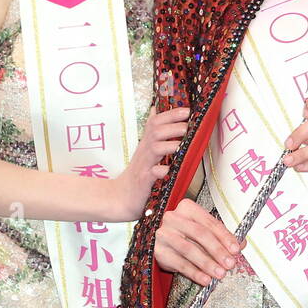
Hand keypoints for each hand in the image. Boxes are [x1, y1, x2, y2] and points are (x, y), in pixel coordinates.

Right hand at [107, 105, 185, 220]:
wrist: (120, 198)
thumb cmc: (139, 174)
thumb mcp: (145, 151)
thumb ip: (153, 133)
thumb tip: (156, 109)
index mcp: (147, 143)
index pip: (156, 122)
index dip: (170, 114)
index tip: (187, 110)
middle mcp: (145, 151)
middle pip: (156, 132)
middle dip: (173, 126)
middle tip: (187, 126)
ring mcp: (144, 166)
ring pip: (155, 149)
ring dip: (169, 145)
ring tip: (181, 145)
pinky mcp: (144, 182)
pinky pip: (152, 173)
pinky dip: (160, 170)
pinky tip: (168, 169)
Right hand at [155, 197, 240, 285]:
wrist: (157, 243)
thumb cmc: (185, 235)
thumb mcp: (202, 231)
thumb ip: (221, 236)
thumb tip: (241, 245)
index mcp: (187, 208)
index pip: (210, 222)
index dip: (225, 236)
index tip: (236, 249)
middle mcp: (174, 218)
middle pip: (200, 234)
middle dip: (217, 250)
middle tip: (230, 263)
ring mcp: (163, 234)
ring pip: (189, 249)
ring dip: (207, 263)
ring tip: (220, 274)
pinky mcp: (157, 251)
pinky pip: (179, 263)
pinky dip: (194, 273)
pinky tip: (205, 279)